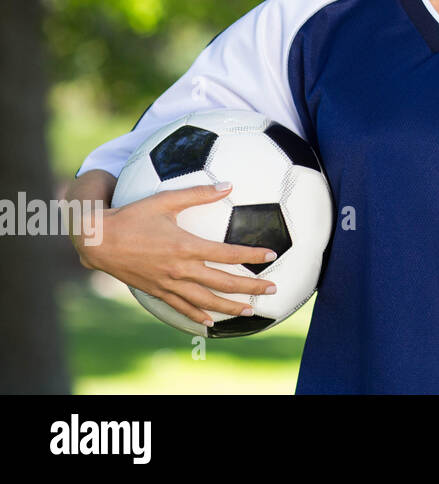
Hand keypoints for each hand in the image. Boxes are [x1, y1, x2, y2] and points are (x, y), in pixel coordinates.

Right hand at [74, 183, 278, 327]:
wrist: (97, 241)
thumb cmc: (132, 216)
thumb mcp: (165, 200)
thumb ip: (198, 193)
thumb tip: (228, 183)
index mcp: (186, 246)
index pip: (227, 253)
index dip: (251, 255)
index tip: (271, 255)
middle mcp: (180, 269)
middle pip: (223, 282)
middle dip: (250, 287)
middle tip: (272, 289)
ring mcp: (168, 283)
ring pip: (205, 300)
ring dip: (229, 307)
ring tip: (249, 312)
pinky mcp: (156, 291)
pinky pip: (180, 307)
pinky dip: (197, 315)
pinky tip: (210, 322)